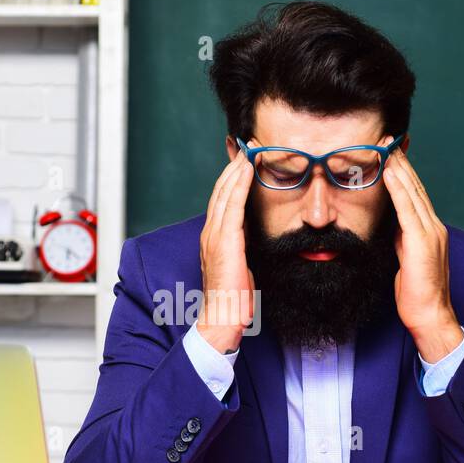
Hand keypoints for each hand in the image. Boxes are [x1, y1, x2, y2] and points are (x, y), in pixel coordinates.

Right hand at [196, 148, 255, 353]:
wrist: (222, 319)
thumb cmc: (233, 301)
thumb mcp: (241, 267)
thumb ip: (243, 249)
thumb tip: (253, 239)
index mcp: (214, 239)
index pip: (223, 201)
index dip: (233, 178)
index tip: (245, 159)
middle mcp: (210, 233)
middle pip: (221, 190)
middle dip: (235, 165)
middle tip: (248, 143)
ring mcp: (214, 236)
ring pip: (225, 193)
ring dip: (237, 168)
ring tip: (250, 148)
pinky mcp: (224, 242)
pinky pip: (232, 205)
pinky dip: (239, 184)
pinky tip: (247, 168)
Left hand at [382, 150, 463, 362]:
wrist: (430, 316)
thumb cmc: (416, 296)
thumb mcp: (404, 261)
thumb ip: (400, 241)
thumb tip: (390, 227)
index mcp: (429, 231)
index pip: (414, 194)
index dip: (402, 171)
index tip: (390, 152)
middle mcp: (433, 226)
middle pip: (414, 186)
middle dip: (400, 161)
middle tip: (387, 137)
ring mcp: (430, 232)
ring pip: (412, 191)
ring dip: (397, 166)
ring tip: (385, 145)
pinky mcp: (422, 241)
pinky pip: (407, 207)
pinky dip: (397, 187)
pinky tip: (387, 171)